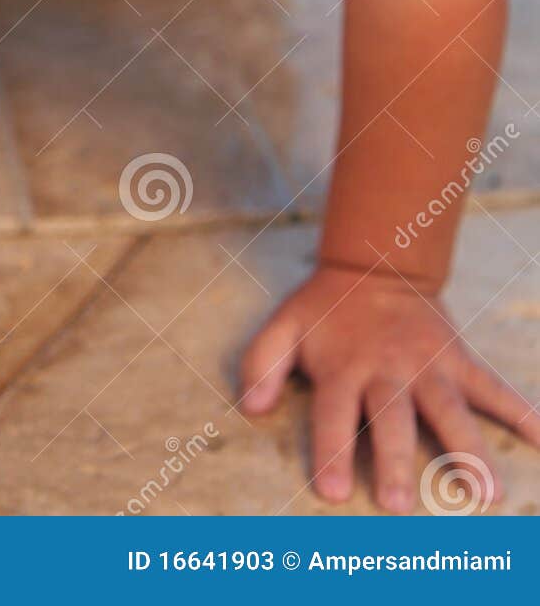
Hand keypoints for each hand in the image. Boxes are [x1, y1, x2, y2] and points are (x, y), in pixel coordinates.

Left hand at [239, 264, 539, 512]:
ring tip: (485, 496)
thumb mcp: (284, 325)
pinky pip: (493, 388)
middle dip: (395, 461)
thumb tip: (251, 408)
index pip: (332, 413)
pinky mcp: (458, 361)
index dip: (331, 451)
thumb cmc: (326, 307)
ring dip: (468, 453)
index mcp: (343, 367)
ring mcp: (428, 366)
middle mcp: (387, 370)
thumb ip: (262, 363)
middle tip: (400, 504)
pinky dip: (523, 413)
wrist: (377, 259)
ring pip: (450, 412)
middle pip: (391, 419)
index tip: (335, 492)